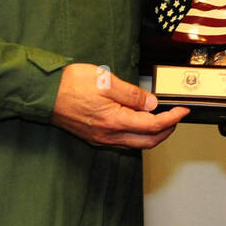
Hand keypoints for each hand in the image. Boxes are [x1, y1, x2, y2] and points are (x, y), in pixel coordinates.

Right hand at [51, 63, 187, 147]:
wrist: (42, 93)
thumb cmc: (70, 84)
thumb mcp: (106, 81)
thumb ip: (132, 94)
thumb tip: (151, 104)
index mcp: (114, 121)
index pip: (153, 126)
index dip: (172, 119)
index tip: (183, 111)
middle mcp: (108, 135)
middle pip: (147, 141)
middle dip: (166, 131)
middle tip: (176, 117)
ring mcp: (100, 138)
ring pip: (135, 144)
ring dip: (152, 135)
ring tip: (162, 119)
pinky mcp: (93, 136)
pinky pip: (122, 142)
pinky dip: (137, 135)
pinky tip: (138, 122)